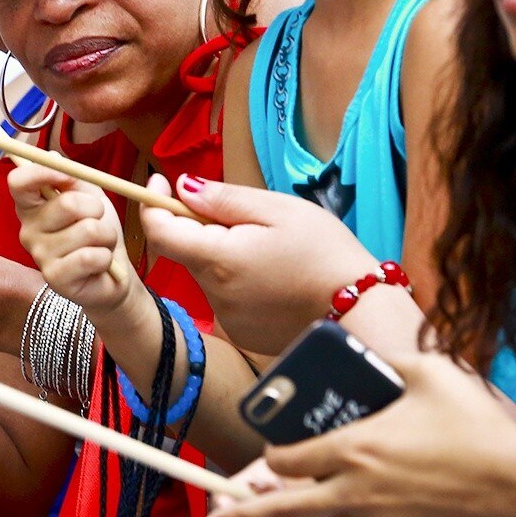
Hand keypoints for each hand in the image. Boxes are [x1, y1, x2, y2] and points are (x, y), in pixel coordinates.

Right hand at [6, 162, 141, 318]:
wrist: (113, 275)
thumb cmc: (98, 233)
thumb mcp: (89, 195)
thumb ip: (72, 175)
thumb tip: (51, 154)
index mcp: (32, 205)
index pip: (18, 181)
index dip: (43, 171)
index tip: (68, 173)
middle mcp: (28, 230)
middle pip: (66, 204)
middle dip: (96, 209)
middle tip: (97, 220)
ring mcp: (39, 255)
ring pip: (87, 230)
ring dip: (106, 236)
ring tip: (99, 245)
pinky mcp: (55, 278)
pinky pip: (90, 256)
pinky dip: (105, 257)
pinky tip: (98, 264)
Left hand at [140, 173, 378, 354]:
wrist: (363, 312)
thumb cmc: (326, 253)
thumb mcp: (278, 210)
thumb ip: (224, 199)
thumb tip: (182, 187)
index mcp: (219, 260)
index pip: (159, 232)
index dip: (152, 205)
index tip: (159, 183)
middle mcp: (215, 295)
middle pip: (186, 251)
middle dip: (200, 227)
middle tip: (243, 215)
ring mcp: (227, 319)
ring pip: (208, 273)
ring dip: (222, 254)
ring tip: (270, 248)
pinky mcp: (243, 333)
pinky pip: (226, 297)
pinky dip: (238, 280)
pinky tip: (274, 276)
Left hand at [196, 352, 515, 516]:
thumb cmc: (477, 429)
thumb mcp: (431, 374)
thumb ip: (393, 359)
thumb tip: (376, 351)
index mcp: (354, 447)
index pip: (285, 461)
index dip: (272, 459)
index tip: (276, 456)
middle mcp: (355, 491)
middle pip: (281, 511)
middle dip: (248, 516)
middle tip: (225, 516)